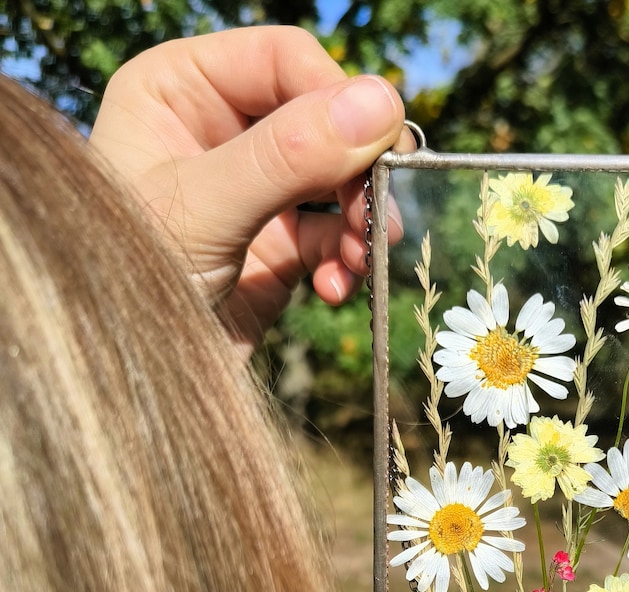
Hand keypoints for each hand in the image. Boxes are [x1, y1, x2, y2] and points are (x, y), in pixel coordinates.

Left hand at [89, 26, 408, 352]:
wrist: (128, 374)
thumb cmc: (129, 279)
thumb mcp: (206, 207)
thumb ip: (290, 154)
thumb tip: (382, 101)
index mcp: (181, 90)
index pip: (283, 61)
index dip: (337, 99)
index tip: (379, 149)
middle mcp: (219, 132)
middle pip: (322, 122)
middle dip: (357, 173)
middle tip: (378, 215)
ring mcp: (253, 193)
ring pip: (337, 183)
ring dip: (360, 222)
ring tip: (361, 258)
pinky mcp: (276, 250)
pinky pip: (333, 240)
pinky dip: (346, 263)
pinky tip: (336, 290)